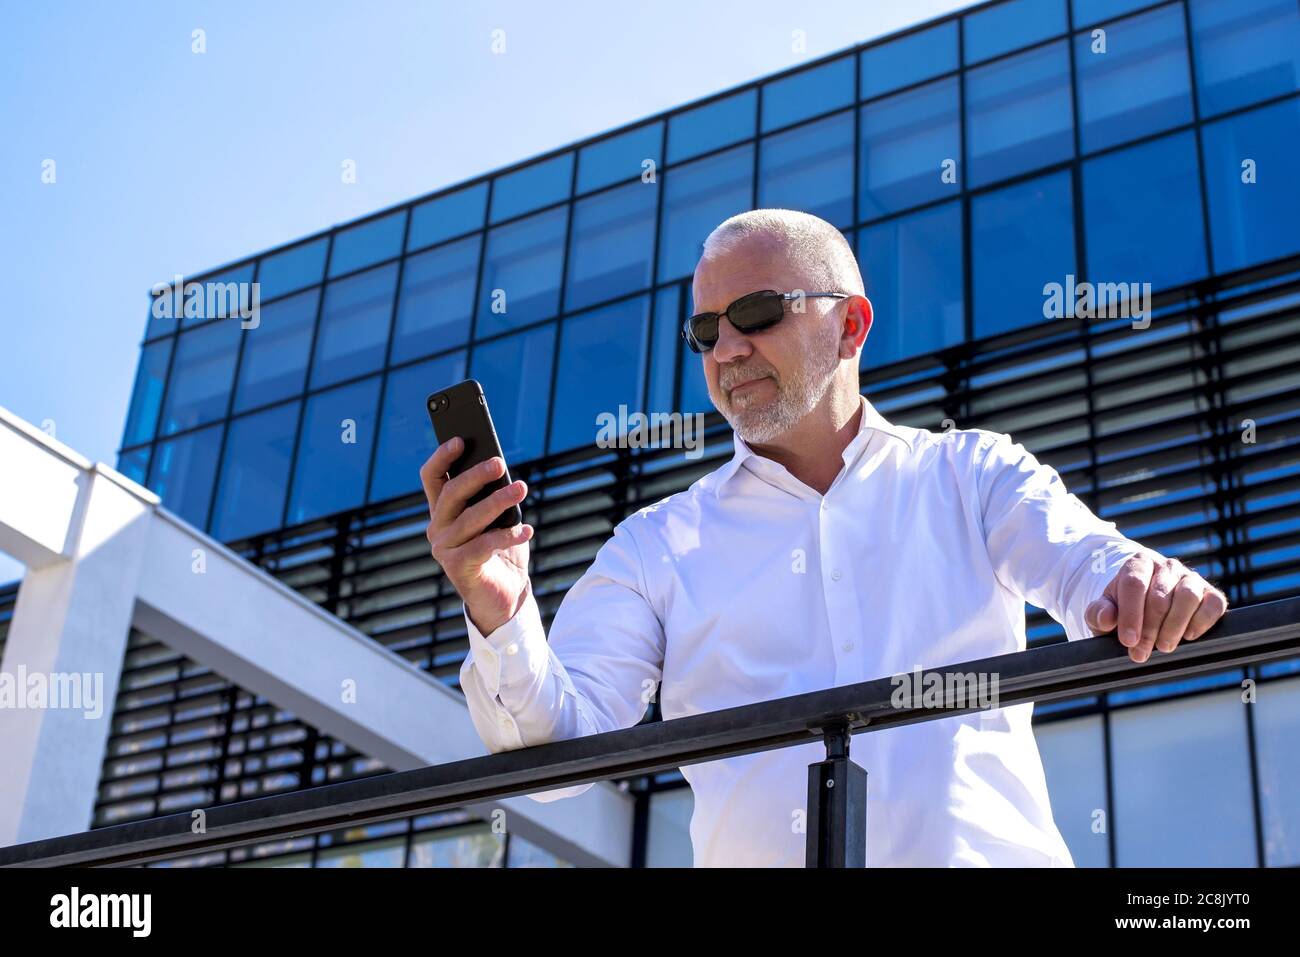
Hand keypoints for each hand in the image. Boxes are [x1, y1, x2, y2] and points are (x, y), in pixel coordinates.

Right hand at [420, 436, 533, 635]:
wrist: (503, 596)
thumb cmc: (501, 551)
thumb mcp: (498, 518)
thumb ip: (493, 495)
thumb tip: (500, 468)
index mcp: (443, 510)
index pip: (432, 478)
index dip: (442, 457)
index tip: (461, 439)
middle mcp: (438, 527)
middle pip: (451, 493)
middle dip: (476, 475)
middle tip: (499, 463)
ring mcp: (444, 549)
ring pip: (470, 517)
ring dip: (498, 501)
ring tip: (521, 488)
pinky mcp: (457, 568)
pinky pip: (483, 545)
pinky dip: (507, 535)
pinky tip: (526, 529)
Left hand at [1085, 550, 1227, 662]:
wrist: (1146, 603)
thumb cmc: (1122, 609)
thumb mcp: (1104, 611)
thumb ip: (1098, 613)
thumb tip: (1106, 617)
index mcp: (1138, 564)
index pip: (1134, 584)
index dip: (1131, 615)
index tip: (1128, 641)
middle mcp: (1166, 566)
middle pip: (1160, 596)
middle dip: (1149, 628)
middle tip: (1140, 652)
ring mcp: (1191, 578)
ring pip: (1188, 597)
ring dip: (1174, 626)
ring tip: (1163, 647)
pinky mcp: (1211, 594)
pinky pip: (1214, 604)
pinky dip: (1202, 621)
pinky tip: (1188, 636)